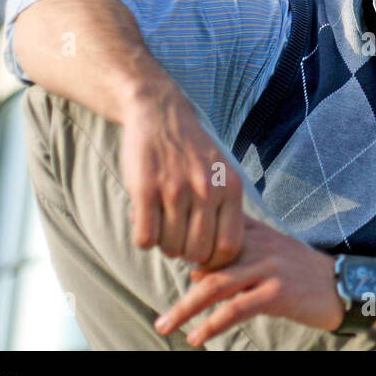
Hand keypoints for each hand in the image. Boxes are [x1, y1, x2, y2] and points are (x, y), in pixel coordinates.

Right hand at [119, 85, 243, 268]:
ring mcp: (176, 190)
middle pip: (198, 252)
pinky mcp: (146, 190)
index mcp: (231, 188)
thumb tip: (221, 256)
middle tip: (178, 237)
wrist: (160, 114)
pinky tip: (145, 221)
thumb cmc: (192, 151)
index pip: (230, 247)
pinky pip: (145, 239)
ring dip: (164, 244)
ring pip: (171, 248)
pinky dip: (144, 239)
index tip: (203, 256)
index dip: (215, 261)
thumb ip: (225, 208)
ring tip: (162, 224)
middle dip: (186, 253)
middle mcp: (207, 190)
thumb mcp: (223, 173)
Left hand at [154, 219, 343, 345]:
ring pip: (217, 285)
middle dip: (178, 289)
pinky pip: (237, 307)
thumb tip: (195, 271)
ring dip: (187, 308)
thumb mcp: (271, 252)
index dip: (181, 244)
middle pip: (207, 262)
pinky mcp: (278, 291)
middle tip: (158, 313)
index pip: (210, 232)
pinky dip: (214, 323)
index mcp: (255, 232)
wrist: (344, 284)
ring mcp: (269, 266)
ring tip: (166, 325)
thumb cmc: (304, 272)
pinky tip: (198, 336)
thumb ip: (235, 254)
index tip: (156, 256)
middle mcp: (259, 245)